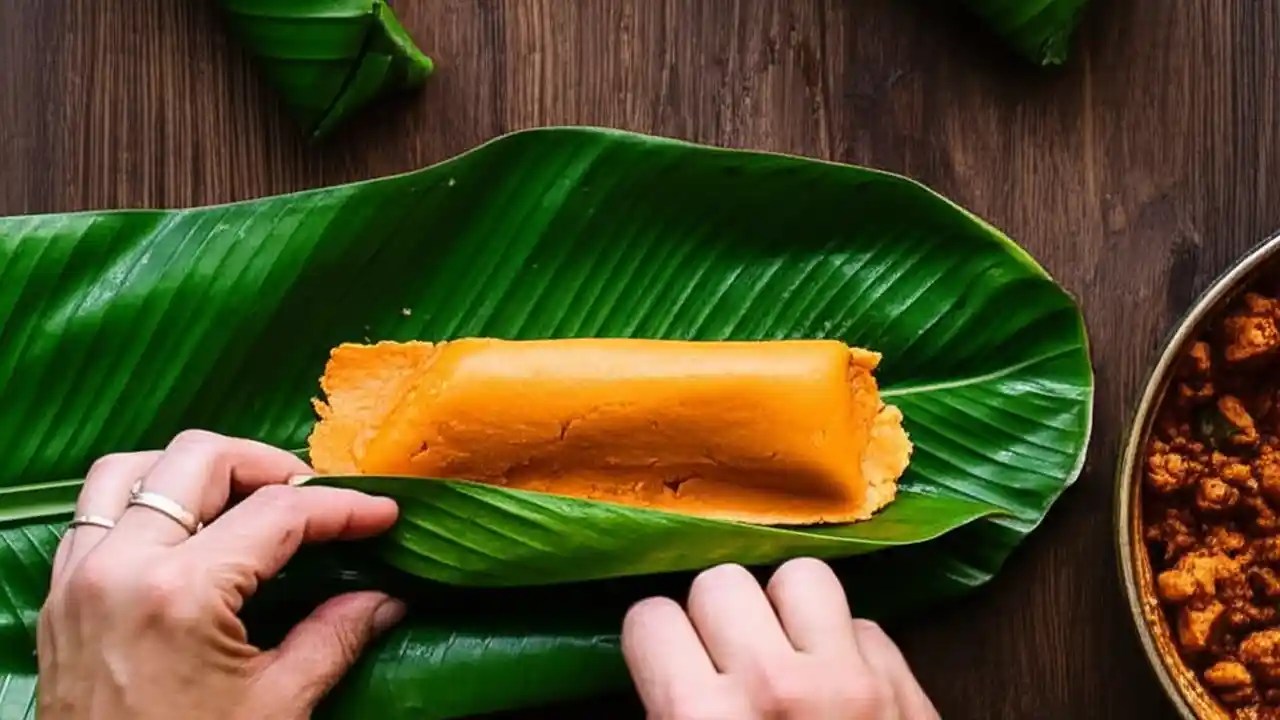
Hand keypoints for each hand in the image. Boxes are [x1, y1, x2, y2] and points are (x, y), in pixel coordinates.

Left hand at [38, 430, 403, 719]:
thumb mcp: (278, 707)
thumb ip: (334, 637)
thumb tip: (387, 598)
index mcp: (180, 595)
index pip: (276, 513)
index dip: (341, 506)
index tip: (382, 513)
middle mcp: (120, 568)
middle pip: (199, 459)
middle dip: (269, 466)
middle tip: (314, 501)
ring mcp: (79, 578)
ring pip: (133, 470)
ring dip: (196, 470)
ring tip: (244, 499)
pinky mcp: (59, 597)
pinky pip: (94, 511)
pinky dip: (144, 498)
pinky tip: (187, 528)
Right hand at [622, 559, 938, 719]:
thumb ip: (669, 707)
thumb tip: (660, 655)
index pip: (651, 618)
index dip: (659, 641)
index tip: (670, 661)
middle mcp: (773, 689)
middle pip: (722, 581)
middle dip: (720, 616)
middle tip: (728, 659)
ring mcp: (847, 685)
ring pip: (801, 575)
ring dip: (789, 608)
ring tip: (788, 649)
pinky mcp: (904, 690)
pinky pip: (864, 623)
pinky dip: (847, 645)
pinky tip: (841, 682)